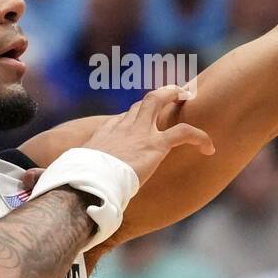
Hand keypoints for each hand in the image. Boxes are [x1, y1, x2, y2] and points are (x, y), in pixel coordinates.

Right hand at [82, 84, 213, 185]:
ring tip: (189, 97)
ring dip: (175, 95)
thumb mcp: (78, 172)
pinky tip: (210, 148)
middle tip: (173, 92)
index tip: (143, 122)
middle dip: (161, 93)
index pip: (125, 118)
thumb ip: (81, 173)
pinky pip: (184, 132)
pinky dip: (199, 137)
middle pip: (143, 101)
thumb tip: (68, 185)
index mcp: (107, 133)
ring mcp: (140, 132)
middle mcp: (124, 126)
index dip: (137, 117)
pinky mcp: (156, 144)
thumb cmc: (80, 182)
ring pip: (159, 100)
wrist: (89, 181)